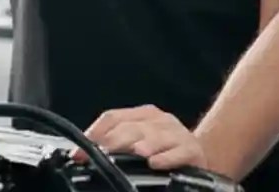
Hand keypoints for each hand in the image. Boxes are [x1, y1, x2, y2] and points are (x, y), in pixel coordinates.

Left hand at [76, 104, 207, 170]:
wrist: (198, 153)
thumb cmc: (163, 147)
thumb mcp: (139, 138)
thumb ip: (114, 140)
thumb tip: (83, 153)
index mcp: (141, 115)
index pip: (113, 118)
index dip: (94, 133)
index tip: (79, 153)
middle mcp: (158, 120)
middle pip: (132, 127)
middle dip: (114, 141)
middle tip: (101, 153)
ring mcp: (176, 133)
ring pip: (156, 137)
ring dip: (144, 144)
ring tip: (134, 152)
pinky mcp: (192, 150)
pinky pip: (179, 152)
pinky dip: (167, 157)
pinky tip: (156, 163)